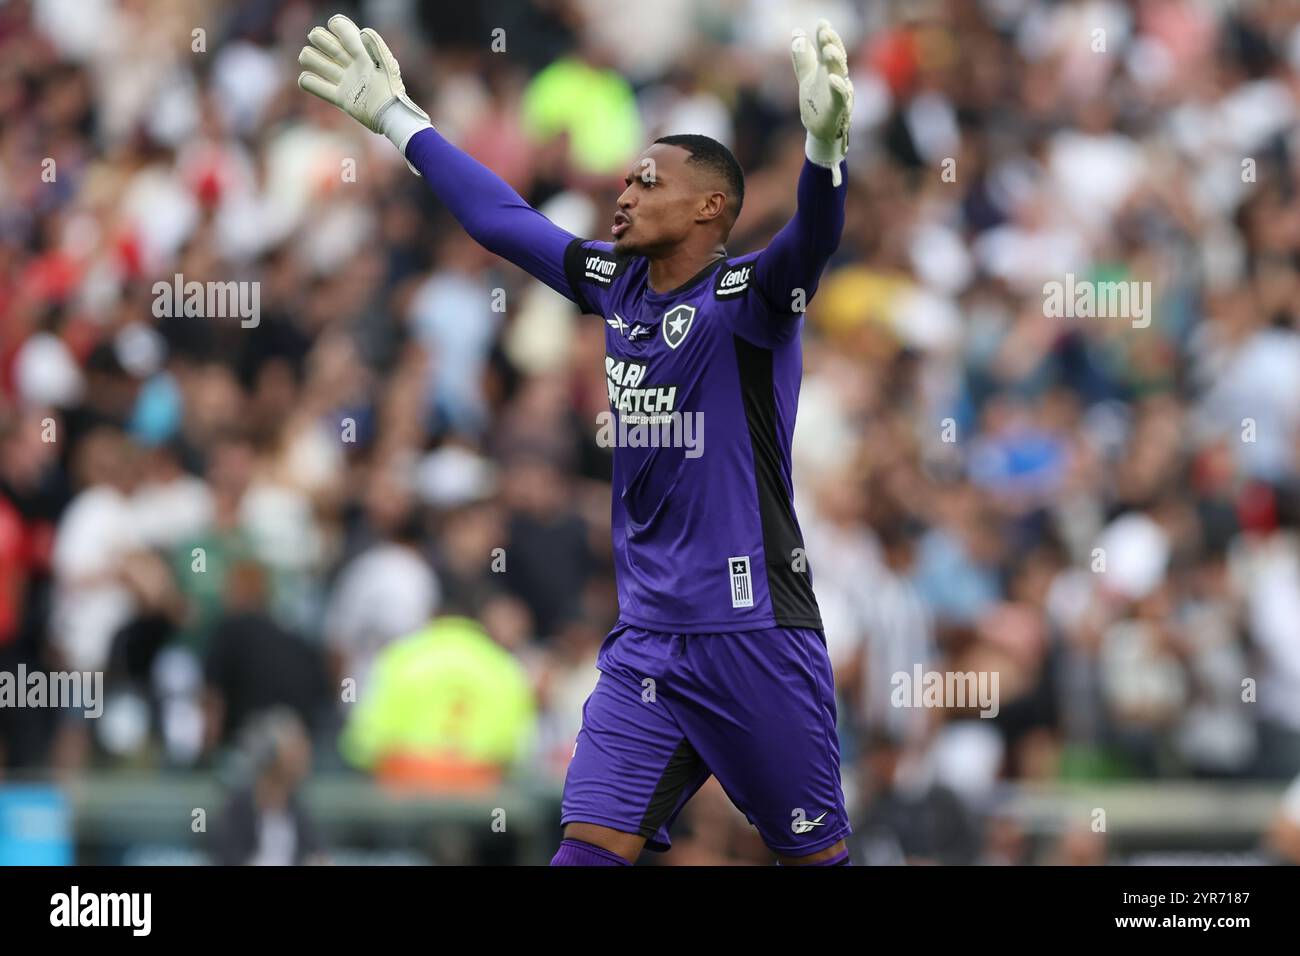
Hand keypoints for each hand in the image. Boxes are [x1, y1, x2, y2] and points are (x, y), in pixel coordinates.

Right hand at [297, 14, 428, 137]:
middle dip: (319, 38)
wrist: (390, 116)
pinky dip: (307, 81)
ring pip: (317, 61)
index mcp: (363, 54)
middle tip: (321, 43)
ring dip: (309, 56)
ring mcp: (345, 81)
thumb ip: (376, 46)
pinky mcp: (341, 98)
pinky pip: (316, 86)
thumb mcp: (387, 65)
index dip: (336, 26)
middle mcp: (352, 65)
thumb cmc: (391, 90)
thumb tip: (362, 31)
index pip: (344, 31)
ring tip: (309, 59)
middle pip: (326, 43)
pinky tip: (308, 79)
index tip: (334, 26)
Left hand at [791, 19, 853, 185]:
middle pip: (838, 57)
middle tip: (825, 32)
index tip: (822, 23)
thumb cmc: (816, 102)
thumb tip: (797, 33)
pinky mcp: (839, 109)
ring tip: (828, 49)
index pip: (829, 49)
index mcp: (828, 69)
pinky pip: (842, 97)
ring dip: (836, 60)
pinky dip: (839, 87)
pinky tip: (833, 78)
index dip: (826, 36)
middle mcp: (837, 78)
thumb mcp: (806, 76)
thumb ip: (802, 57)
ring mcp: (840, 93)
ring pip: (842, 73)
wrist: (817, 130)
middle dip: (833, 43)